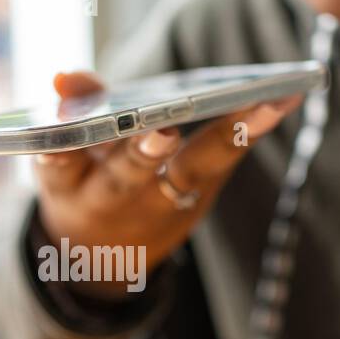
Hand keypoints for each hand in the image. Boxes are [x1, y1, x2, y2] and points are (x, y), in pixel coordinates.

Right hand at [33, 71, 301, 296]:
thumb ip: (74, 112)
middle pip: (127, 176)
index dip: (60, 146)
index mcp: (68, 187)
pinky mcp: (195, 204)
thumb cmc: (83, 186)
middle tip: (162, 130)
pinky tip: (281, 100)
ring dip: (225, 139)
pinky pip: (221, 166)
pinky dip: (246, 133)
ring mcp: (159, 208)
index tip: (60, 116)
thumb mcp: (64, 157)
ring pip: (191, 172)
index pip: (58, 165)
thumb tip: (64, 77)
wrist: (103, 261)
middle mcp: (113, 204)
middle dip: (143, 153)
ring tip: (263, 105)